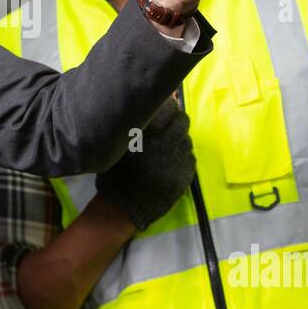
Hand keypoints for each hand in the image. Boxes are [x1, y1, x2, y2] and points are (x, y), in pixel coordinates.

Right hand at [95, 100, 195, 231]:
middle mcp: (166, 142)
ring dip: (178, 141)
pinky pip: (190, 158)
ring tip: (165, 151)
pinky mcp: (186, 174)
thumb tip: (161, 101)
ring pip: (187, 139)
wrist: (124, 207)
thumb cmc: (117, 173)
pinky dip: (182, 158)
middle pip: (182, 121)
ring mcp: (178, 159)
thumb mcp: (120, 144)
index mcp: (148, 132)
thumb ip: (137, 123)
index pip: (169, 107)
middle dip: (176, 122)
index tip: (162, 111)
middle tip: (166, 130)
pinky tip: (169, 166)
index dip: (167, 107)